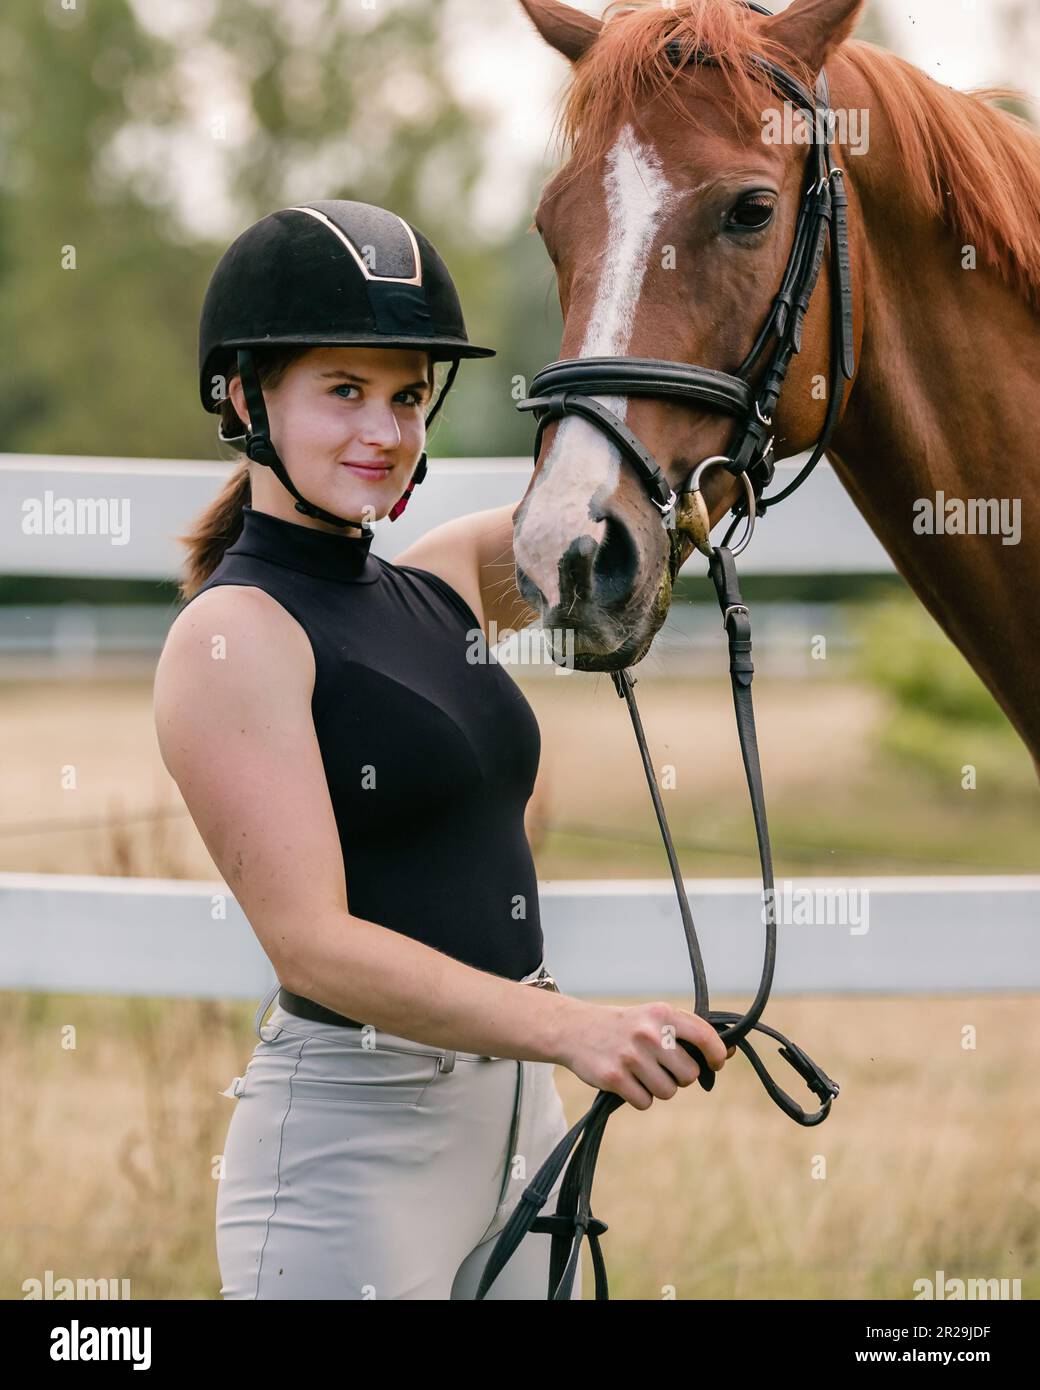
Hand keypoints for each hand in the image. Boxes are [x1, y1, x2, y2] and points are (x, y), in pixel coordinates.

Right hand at [555, 999, 731, 1110]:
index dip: (717, 1055)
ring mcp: (631, 1056)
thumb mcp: (654, 1018)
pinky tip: (626, 1080)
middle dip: (680, 1076)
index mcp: (662, 1014)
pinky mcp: (614, 1078)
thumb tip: (729, 1052)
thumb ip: (688, 1033)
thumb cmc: (625, 1027)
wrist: (575, 1029)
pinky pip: (645, 1102)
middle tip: (661, 1066)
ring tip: (641, 1072)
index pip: (705, 1037)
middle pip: (689, 1074)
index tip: (715, 1063)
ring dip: (658, 1088)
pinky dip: (639, 1097)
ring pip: (668, 1092)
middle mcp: (649, 1033)